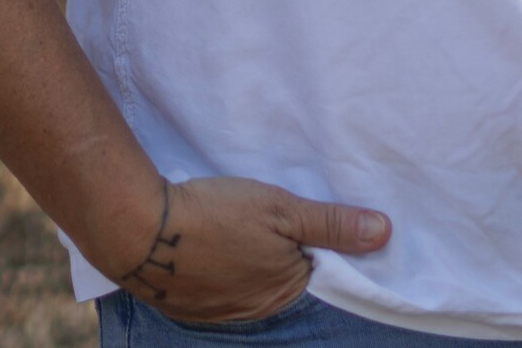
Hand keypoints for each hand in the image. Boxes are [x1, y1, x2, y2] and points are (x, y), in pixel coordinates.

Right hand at [103, 176, 389, 324]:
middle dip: (281, 258)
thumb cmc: (214, 215)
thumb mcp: (280, 208)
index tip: (309, 224)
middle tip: (267, 222)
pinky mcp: (184, 307)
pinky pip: (215, 291)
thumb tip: (385, 233)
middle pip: (280, 283)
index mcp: (283, 292)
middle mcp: (253, 314)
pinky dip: (217, 271)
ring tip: (236, 232)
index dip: (317, 247)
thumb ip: (331, 223)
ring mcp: (216, 314)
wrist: (136, 227)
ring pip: (246, 288)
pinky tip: (210, 247)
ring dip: (247, 265)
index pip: (316, 275)